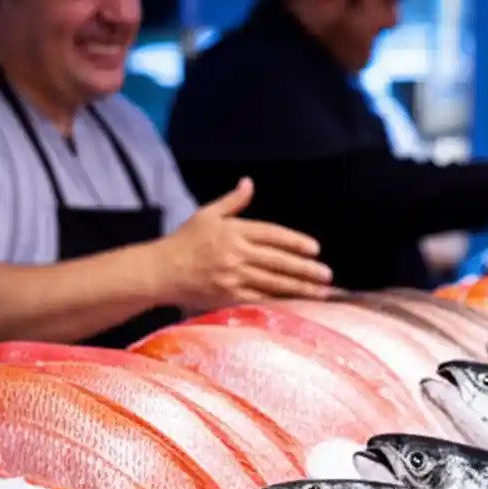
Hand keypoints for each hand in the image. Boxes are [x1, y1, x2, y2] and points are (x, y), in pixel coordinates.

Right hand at [159, 178, 335, 310]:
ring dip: (300, 288)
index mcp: (233, 231)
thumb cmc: (183, 241)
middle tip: (327, 275)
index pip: (272, 234)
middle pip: (278, 261)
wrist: (159, 271)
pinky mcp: (227, 296)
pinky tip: (296, 305)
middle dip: (305, 269)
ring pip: (273, 283)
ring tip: (321, 293)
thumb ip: (232, 201)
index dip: (295, 241)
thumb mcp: (206, 214)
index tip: (315, 249)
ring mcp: (232, 277)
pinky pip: (259, 299)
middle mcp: (235, 253)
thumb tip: (249, 183)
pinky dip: (280, 302)